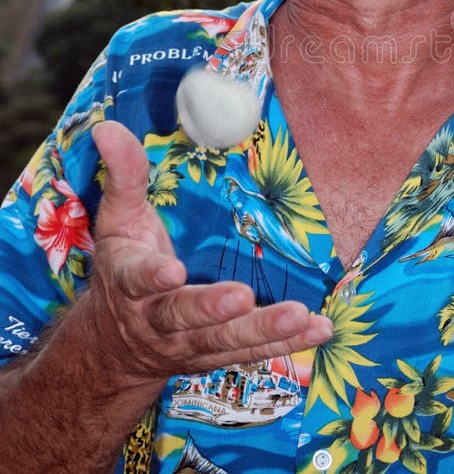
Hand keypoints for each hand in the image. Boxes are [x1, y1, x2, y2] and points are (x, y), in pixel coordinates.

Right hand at [84, 121, 332, 389]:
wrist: (117, 344)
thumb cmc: (126, 264)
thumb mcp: (118, 219)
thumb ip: (123, 175)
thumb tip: (107, 127)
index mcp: (130, 282)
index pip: (137, 278)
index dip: (153, 276)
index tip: (172, 270)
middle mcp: (158, 319)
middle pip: (185, 316)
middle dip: (213, 309)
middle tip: (242, 298)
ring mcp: (190, 342)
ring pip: (225, 340)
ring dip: (263, 330)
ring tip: (299, 316)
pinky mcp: (218, 353)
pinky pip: (253, 351)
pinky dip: (287, 344)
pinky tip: (319, 329)